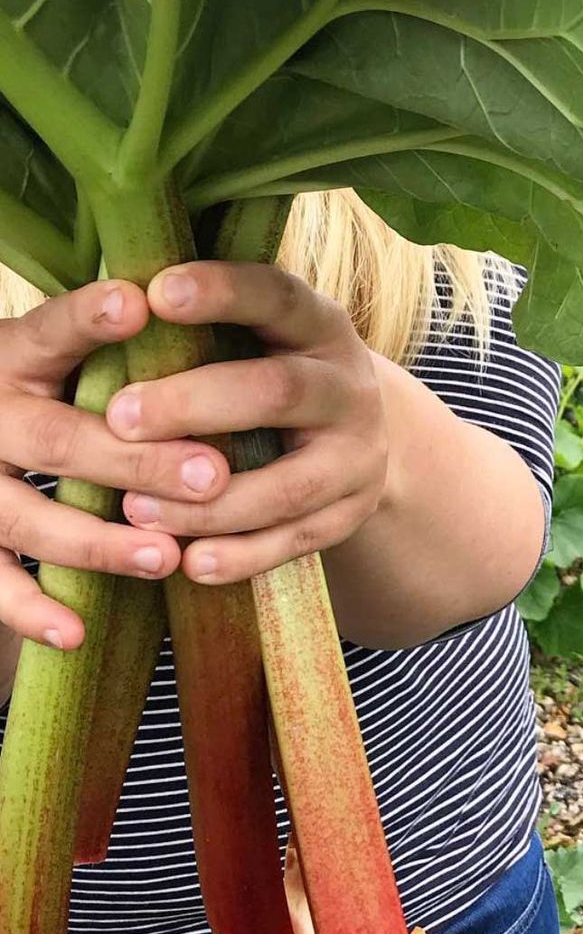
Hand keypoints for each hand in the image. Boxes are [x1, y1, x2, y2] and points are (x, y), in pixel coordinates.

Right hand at [0, 282, 227, 649]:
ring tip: (163, 555)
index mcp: (15, 352)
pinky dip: (28, 610)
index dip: (87, 319)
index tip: (136, 303)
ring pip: (22, 516)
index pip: (50, 330)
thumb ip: (125, 345)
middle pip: (56, 440)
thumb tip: (204, 311)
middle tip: (211, 476)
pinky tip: (75, 631)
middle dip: (134, 462)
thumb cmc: (57, 382)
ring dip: (95, 541)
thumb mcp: (73, 350)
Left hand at [109, 263, 389, 585]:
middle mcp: (349, 386)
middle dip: (195, 405)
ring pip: (288, 485)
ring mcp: (357, 455)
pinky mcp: (351, 514)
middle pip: (280, 391)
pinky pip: (296, 542)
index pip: (277, 296)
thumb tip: (108, 301)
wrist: (351, 435)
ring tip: (132, 508)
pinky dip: (241, 556)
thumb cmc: (267, 373)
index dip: (222, 292)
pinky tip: (189, 562)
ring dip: (208, 503)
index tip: (155, 292)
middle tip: (118, 417)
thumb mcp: (257, 335)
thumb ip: (205, 325)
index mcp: (320, 326)